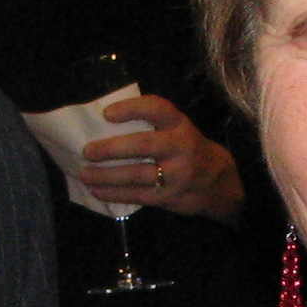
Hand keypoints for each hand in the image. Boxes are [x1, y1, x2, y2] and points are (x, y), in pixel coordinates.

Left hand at [77, 94, 246, 224]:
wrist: (221, 185)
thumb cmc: (190, 150)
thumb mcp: (181, 130)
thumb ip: (154, 125)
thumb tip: (107, 123)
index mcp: (181, 126)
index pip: (158, 109)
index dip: (132, 108)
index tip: (107, 113)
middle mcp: (181, 148)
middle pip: (143, 146)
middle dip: (112, 149)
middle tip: (87, 151)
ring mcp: (176, 175)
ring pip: (136, 175)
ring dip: (106, 176)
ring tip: (84, 174)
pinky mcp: (170, 198)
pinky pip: (138, 195)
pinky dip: (115, 194)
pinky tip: (97, 191)